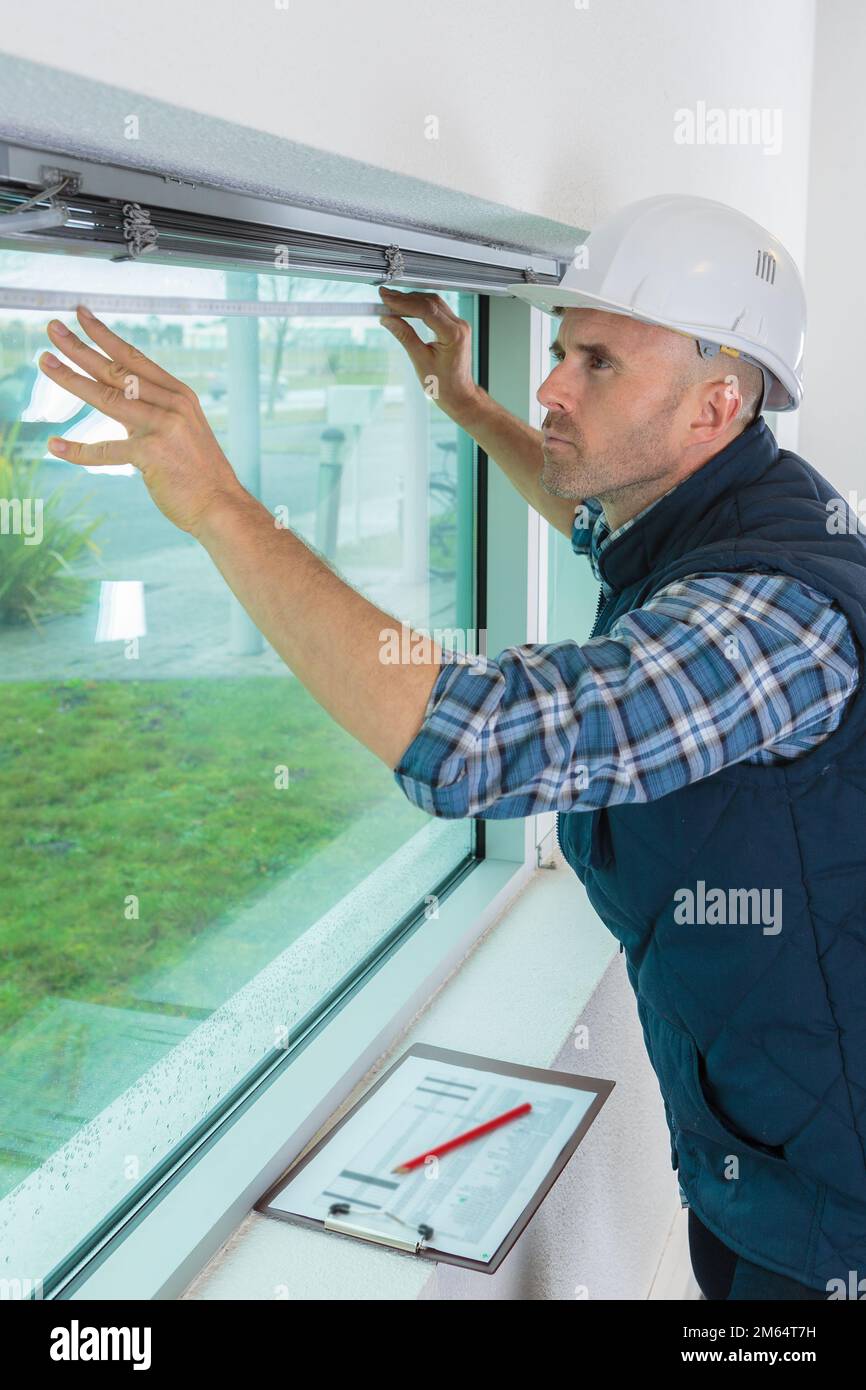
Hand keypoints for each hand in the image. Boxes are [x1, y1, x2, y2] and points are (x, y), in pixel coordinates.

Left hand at [39, 308, 245, 534]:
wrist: (221, 506)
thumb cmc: (199, 473)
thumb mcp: (184, 430)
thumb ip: (155, 412)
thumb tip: (121, 400)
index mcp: (178, 395)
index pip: (134, 357)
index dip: (105, 335)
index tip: (81, 315)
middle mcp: (171, 405)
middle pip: (116, 369)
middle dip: (80, 346)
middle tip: (51, 327)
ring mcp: (162, 428)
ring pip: (107, 397)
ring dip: (71, 378)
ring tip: (44, 362)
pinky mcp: (151, 455)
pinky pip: (106, 450)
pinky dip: (79, 451)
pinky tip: (56, 445)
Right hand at [377, 287, 480, 419]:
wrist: (458, 395)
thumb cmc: (443, 385)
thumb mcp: (420, 360)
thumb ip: (405, 336)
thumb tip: (388, 319)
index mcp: (453, 334)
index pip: (426, 310)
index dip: (404, 302)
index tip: (386, 298)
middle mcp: (460, 326)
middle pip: (430, 302)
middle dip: (406, 298)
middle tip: (385, 296)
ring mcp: (459, 325)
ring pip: (433, 303)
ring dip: (412, 300)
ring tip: (391, 301)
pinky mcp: (455, 327)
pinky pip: (437, 310)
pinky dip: (420, 306)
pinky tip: (406, 308)